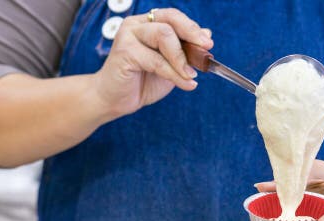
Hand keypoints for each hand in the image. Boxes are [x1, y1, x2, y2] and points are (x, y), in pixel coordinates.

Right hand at [94, 8, 212, 117]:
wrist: (114, 100)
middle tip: (205, 50)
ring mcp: (128, 36)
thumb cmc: (140, 82)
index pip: (173, 17)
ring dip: (182, 58)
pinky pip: (156, 60)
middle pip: (169, 21)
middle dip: (191, 34)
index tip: (208, 43)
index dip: (192, 28)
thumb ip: (185, 51)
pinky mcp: (124, 51)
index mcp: (147, 24)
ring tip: (191, 75)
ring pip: (164, 36)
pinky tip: (185, 83)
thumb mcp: (170, 66)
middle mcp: (136, 25)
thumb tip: (207, 35)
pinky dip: (174, 74)